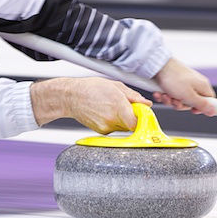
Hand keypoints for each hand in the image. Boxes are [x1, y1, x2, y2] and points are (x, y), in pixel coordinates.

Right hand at [30, 77, 147, 133]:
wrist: (71, 97)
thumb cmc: (90, 89)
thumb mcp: (115, 86)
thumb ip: (133, 96)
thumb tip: (146, 103)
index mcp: (117, 105)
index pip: (137, 122)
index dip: (142, 118)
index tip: (141, 113)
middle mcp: (112, 119)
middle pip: (132, 125)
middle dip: (133, 117)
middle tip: (128, 107)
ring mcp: (106, 127)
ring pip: (124, 127)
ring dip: (124, 119)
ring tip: (113, 107)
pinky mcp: (101, 131)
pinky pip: (115, 129)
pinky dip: (115, 122)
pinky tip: (106, 112)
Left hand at [152, 58, 215, 115]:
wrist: (157, 65)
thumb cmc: (173, 77)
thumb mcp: (188, 96)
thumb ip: (201, 105)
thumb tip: (213, 111)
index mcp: (202, 86)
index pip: (209, 101)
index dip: (200, 108)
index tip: (192, 110)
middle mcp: (194, 84)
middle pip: (191, 103)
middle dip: (180, 104)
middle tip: (175, 100)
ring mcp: (183, 83)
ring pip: (179, 99)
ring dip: (170, 100)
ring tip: (165, 95)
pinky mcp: (173, 82)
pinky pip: (171, 94)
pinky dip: (164, 95)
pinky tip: (160, 93)